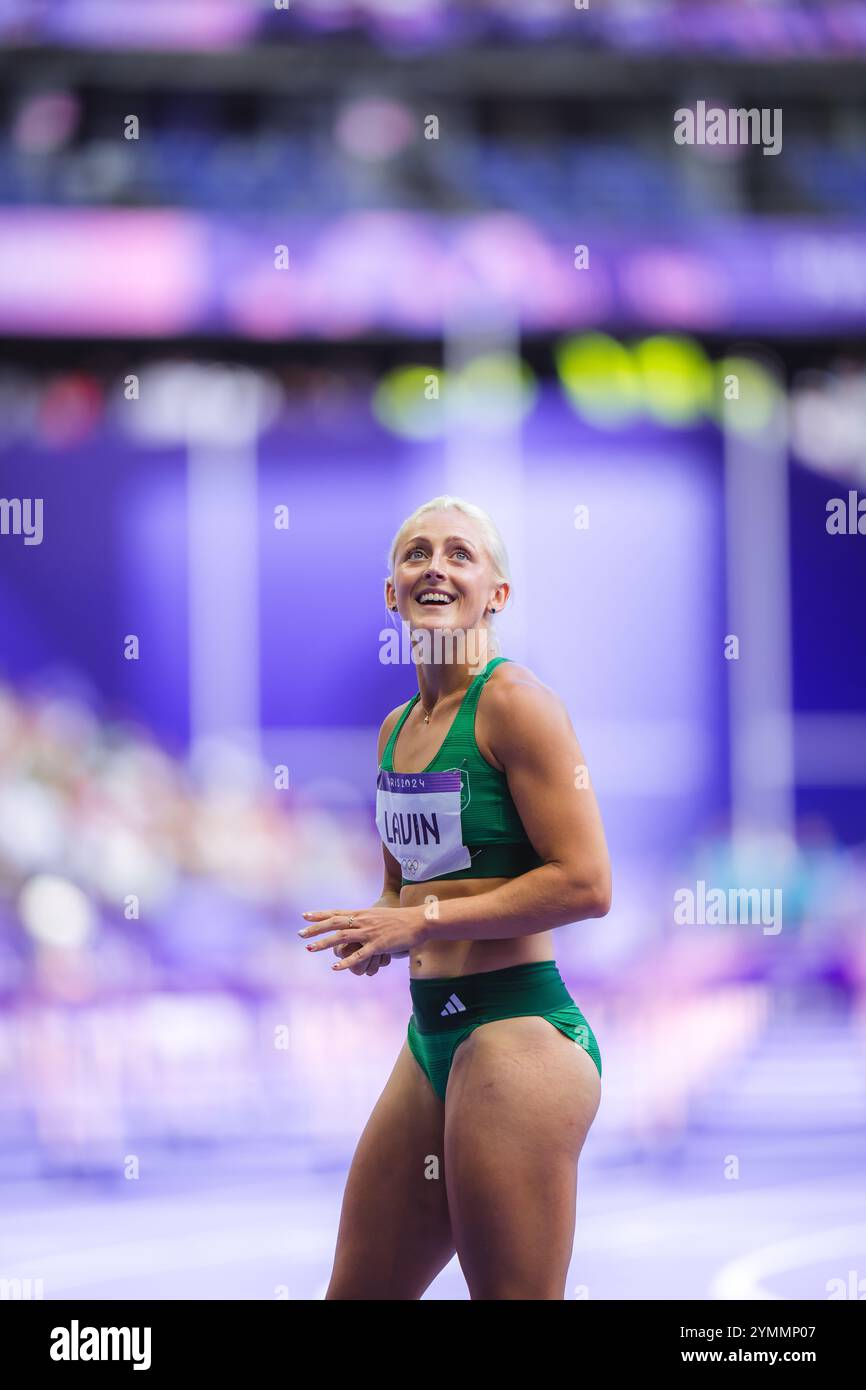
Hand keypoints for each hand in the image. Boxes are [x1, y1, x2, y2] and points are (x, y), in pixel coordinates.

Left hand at [299, 904, 428, 970]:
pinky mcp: (379, 945)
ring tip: (309, 949)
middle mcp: (363, 921)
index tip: (304, 916)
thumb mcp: (379, 915)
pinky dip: (346, 961)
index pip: (336, 913)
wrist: (419, 921)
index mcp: (362, 913)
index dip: (320, 915)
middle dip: (315, 929)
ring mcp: (370, 933)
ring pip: (342, 937)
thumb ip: (366, 919)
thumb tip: (357, 923)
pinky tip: (334, 968)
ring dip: (324, 943)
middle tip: (300, 934)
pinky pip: (359, 955)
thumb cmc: (401, 919)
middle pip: (334, 923)